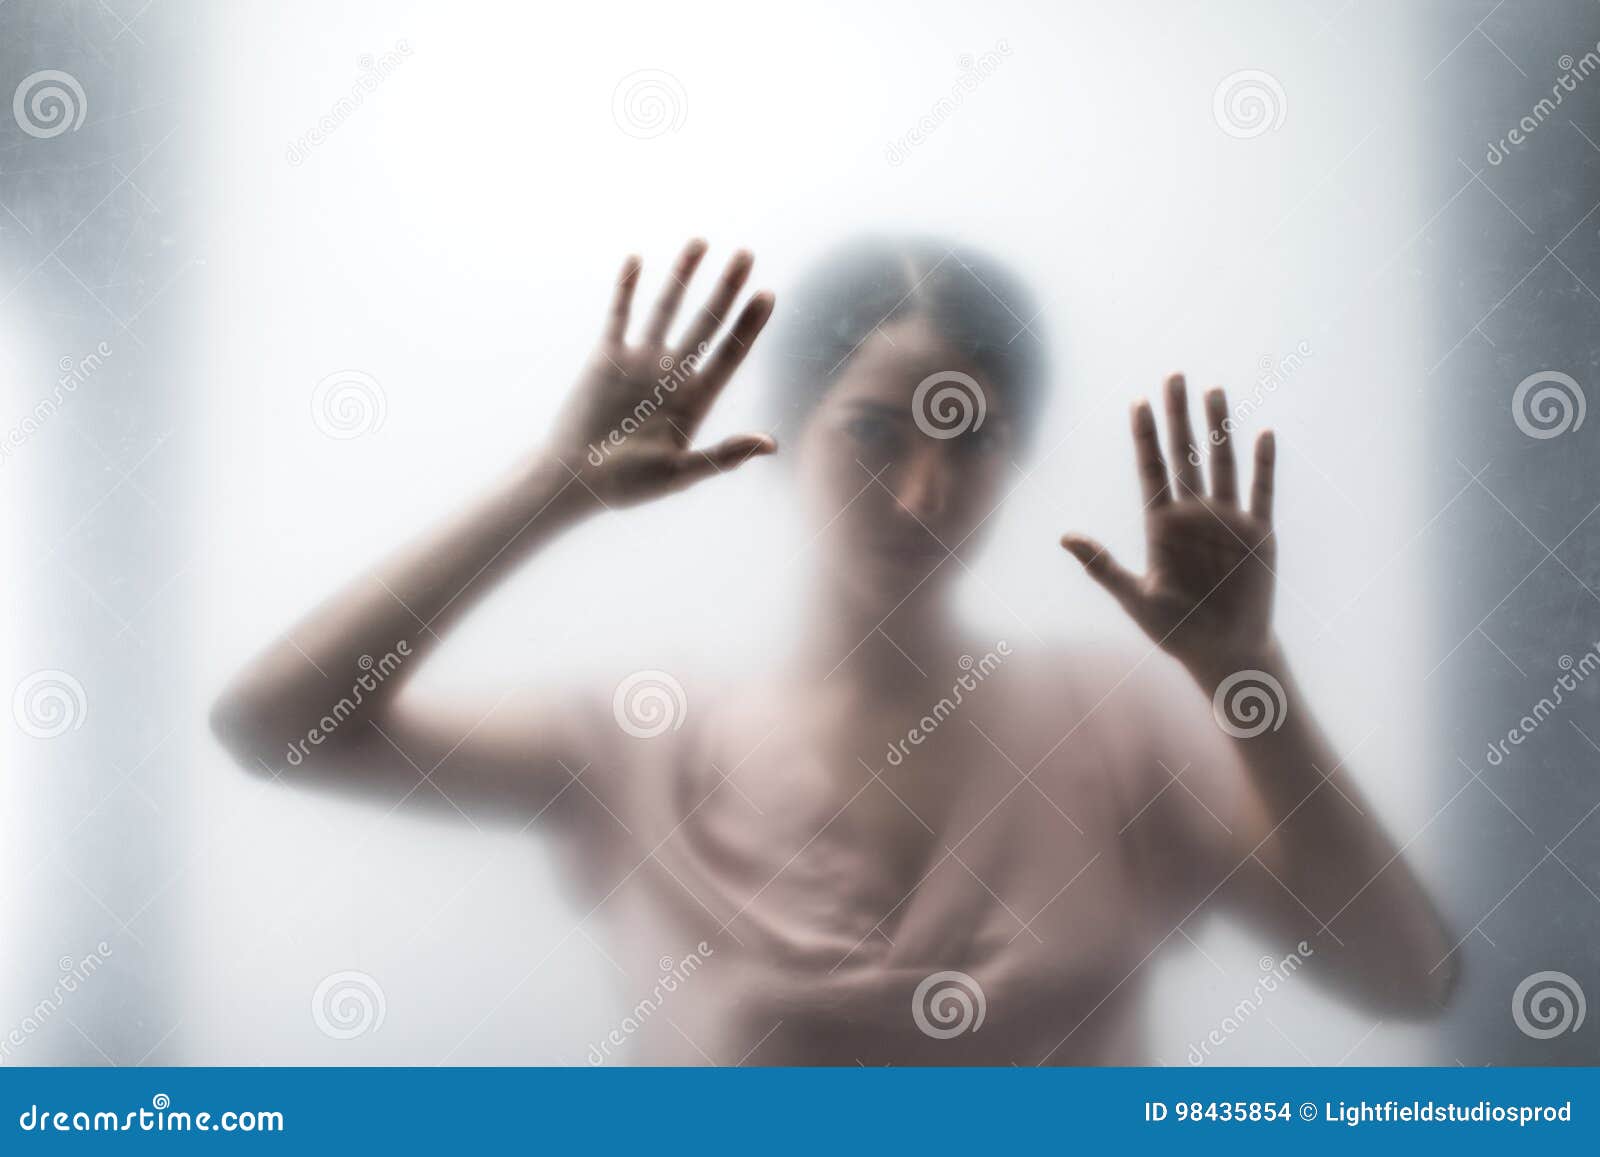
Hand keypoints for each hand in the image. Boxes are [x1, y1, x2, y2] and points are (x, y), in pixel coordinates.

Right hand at [547, 238, 776, 506]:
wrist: (575, 481)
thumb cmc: (628, 486)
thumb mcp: (681, 473)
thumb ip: (724, 455)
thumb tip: (771, 444)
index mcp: (696, 400)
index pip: (730, 353)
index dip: (749, 325)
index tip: (767, 294)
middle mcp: (672, 374)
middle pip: (707, 322)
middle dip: (726, 289)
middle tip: (746, 254)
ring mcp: (640, 362)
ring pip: (667, 308)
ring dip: (683, 276)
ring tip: (702, 242)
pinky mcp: (606, 357)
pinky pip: (619, 315)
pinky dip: (627, 288)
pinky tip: (638, 260)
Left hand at [1061, 373, 1277, 685]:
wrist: (1223, 652)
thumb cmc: (1175, 630)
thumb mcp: (1134, 598)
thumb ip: (1102, 566)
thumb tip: (1063, 537)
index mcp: (1161, 525)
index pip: (1151, 470)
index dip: (1144, 437)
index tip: (1138, 402)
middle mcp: (1194, 515)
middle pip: (1185, 454)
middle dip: (1178, 416)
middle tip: (1174, 376)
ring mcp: (1227, 521)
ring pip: (1222, 463)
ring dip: (1219, 428)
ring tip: (1214, 391)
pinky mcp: (1259, 535)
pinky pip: (1261, 493)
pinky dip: (1263, 466)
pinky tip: (1262, 435)